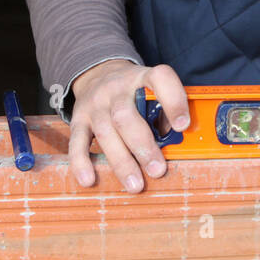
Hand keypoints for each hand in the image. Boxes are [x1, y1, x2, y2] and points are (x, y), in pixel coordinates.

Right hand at [68, 59, 189, 192]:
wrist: (98, 75)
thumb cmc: (134, 91)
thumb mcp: (151, 90)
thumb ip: (163, 112)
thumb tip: (173, 144)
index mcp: (142, 77)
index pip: (159, 79)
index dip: (173, 101)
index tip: (182, 126)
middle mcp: (116, 88)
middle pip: (125, 115)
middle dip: (143, 146)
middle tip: (157, 170)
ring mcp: (95, 104)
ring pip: (105, 132)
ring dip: (121, 161)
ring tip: (135, 184)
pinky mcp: (78, 119)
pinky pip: (76, 142)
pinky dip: (81, 162)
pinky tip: (89, 180)